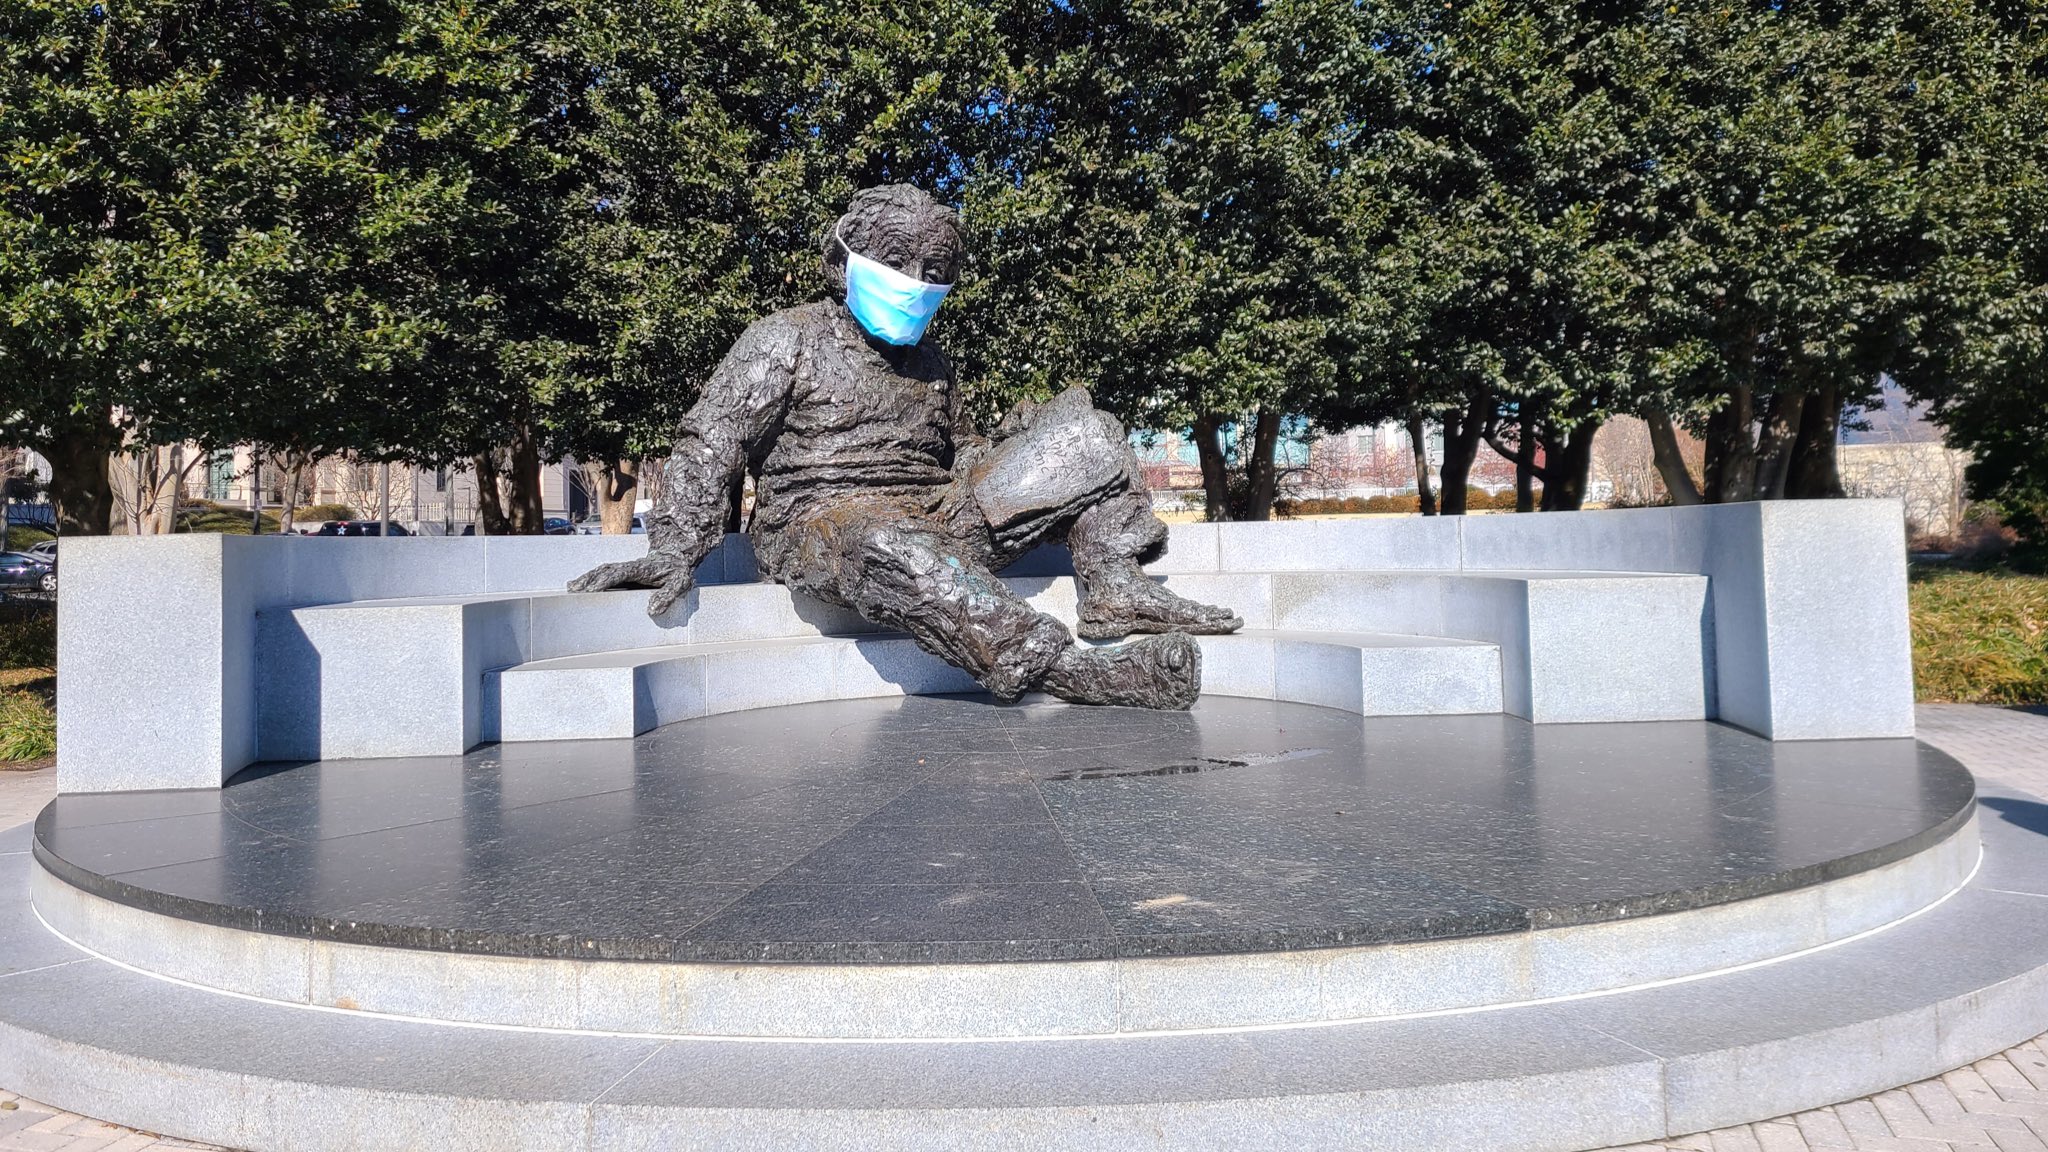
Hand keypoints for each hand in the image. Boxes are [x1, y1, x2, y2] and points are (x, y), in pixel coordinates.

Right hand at [567, 556, 697, 617]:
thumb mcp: (679, 584)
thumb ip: (667, 596)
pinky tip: (581, 585)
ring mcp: (627, 568)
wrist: (679, 557)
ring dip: (587, 578)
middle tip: (574, 591)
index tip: (591, 590)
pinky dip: (592, 578)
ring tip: (572, 589)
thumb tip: (652, 610)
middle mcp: (631, 566)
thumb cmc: (678, 571)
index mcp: (642, 568)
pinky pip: (606, 574)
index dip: (604, 581)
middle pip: (605, 570)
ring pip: (603, 570)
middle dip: (589, 579)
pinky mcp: (625, 572)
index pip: (619, 573)